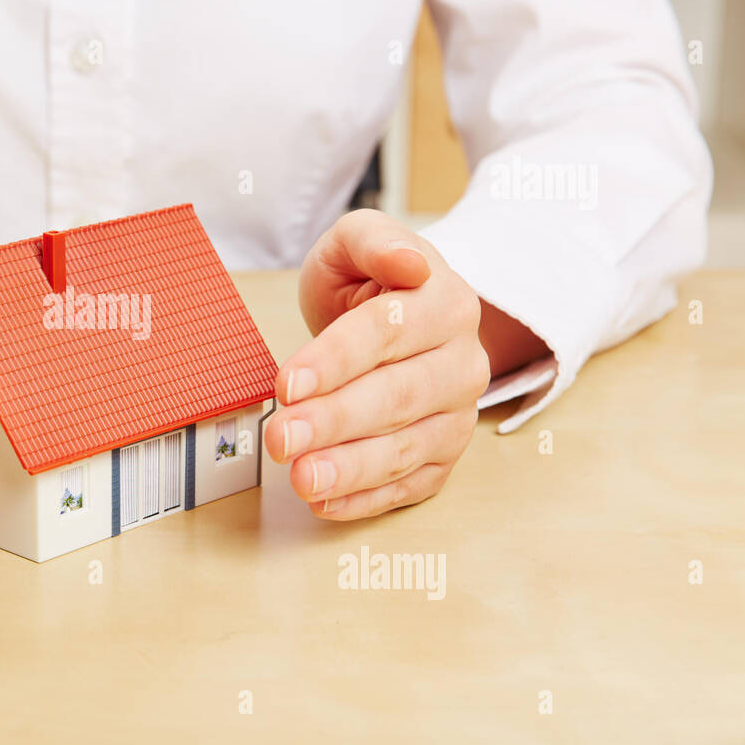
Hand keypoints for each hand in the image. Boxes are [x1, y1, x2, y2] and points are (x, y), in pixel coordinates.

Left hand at [265, 209, 490, 519]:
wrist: (400, 315)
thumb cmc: (371, 281)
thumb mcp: (357, 242)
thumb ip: (376, 242)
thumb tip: (409, 262)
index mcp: (446, 302)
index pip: (387, 333)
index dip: (335, 360)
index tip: (287, 383)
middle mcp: (462, 362)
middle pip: (396, 396)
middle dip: (334, 421)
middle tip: (282, 438)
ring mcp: (457, 414)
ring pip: (406, 447)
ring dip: (350, 468)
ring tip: (302, 478)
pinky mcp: (444, 456)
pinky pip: (410, 485)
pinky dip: (367, 499)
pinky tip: (325, 502)